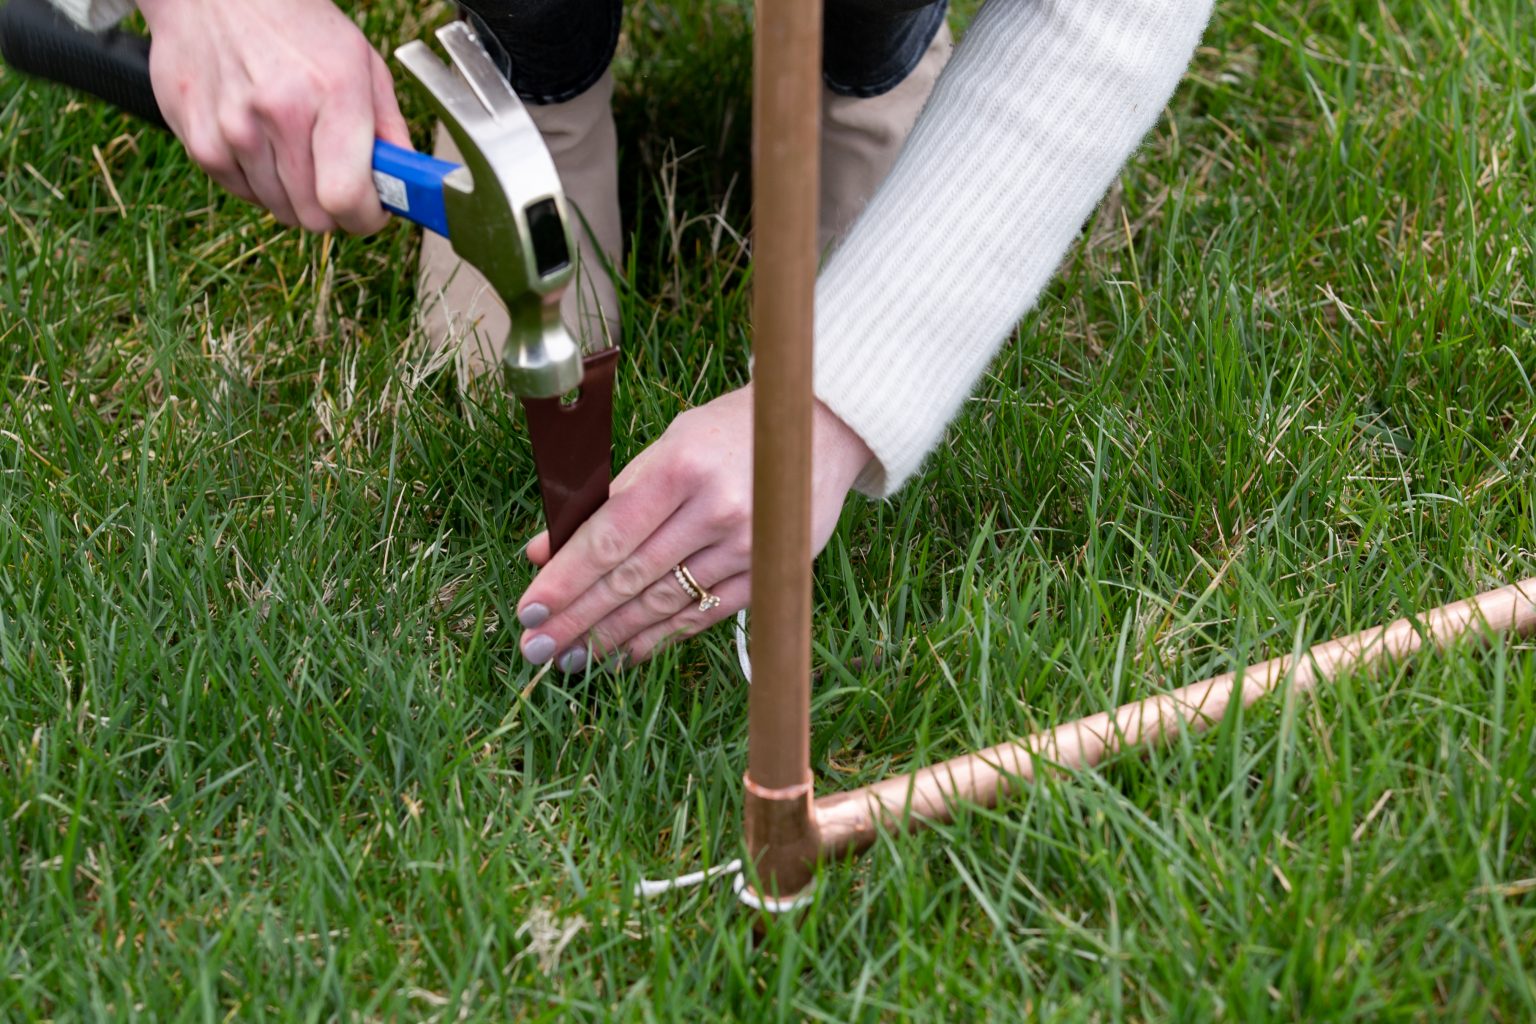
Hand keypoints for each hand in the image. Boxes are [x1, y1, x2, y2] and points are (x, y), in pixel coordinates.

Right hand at [139, 0, 410, 232]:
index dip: (366, 217)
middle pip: (313, 216)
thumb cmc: (296, 25)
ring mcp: (233, 128)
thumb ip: (389, 127)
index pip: (346, 198)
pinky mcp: (199, 139)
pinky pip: (242, 193)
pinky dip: (257, 180)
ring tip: (294, 146)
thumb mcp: (361, 62)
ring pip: (279, 209)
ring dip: (294, 193)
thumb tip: (408, 184)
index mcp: (332, 93)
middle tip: (336, 180)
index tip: (371, 211)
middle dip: (334, 209)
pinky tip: (260, 140)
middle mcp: (278, 112)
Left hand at [514, 385, 873, 671]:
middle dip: (577, 617)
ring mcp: (745, 547)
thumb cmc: (727, 433)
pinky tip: (622, 653)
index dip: (566, 578)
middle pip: (631, 577)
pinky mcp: (764, 575)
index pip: (609, 535)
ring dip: (609, 636)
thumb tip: (542, 550)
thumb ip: (607, 498)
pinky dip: (658, 638)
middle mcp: (716, 510)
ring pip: (663, 603)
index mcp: (682, 468)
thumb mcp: (666, 448)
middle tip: (535, 647)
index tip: (529, 608)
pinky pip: (701, 616)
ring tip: (567, 658)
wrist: (819, 433)